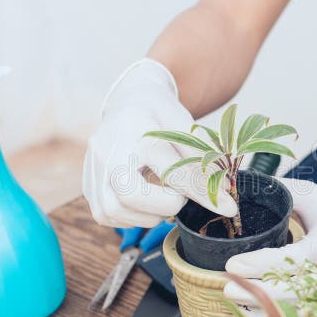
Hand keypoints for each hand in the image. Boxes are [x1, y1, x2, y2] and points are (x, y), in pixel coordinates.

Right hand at [83, 59, 236, 227]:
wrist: (129, 101)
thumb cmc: (160, 115)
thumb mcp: (185, 126)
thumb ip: (202, 158)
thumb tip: (225, 191)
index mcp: (137, 131)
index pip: (173, 171)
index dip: (204, 193)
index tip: (228, 207)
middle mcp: (108, 149)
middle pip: (130, 194)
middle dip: (164, 204)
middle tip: (178, 196)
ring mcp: (93, 168)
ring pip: (115, 210)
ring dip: (148, 213)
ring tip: (162, 195)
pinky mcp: (88, 185)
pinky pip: (107, 214)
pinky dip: (131, 215)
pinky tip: (145, 200)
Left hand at [223, 178, 316, 306]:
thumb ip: (285, 193)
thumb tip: (247, 188)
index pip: (289, 260)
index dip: (257, 264)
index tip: (232, 262)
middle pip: (285, 295)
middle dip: (251, 293)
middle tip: (225, 285)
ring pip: (289, 316)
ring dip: (257, 310)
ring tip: (234, 297)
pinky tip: (251, 312)